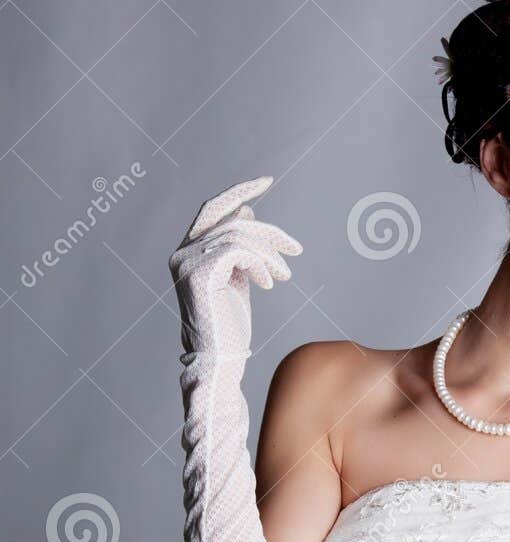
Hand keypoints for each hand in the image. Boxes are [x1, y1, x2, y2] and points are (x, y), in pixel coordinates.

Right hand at [168, 176, 301, 361]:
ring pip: (238, 236)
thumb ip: (239, 247)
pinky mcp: (198, 274)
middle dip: (269, 232)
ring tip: (283, 276)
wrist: (219, 361)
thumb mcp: (237, 278)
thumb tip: (247, 212)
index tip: (266, 181)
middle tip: (296, 250)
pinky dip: (259, 263)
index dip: (239, 192)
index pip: (213, 209)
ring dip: (269, 254)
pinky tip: (268, 283)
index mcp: (189, 251)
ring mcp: (186, 262)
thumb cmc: (229, 327)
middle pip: (232, 221)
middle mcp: (182, 253)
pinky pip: (237, 250)